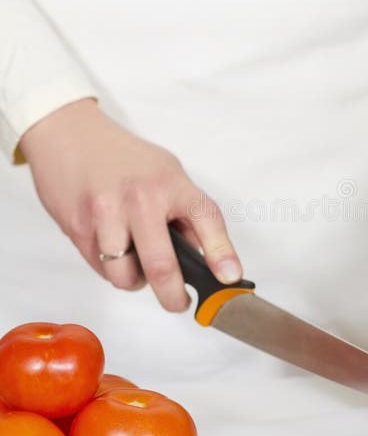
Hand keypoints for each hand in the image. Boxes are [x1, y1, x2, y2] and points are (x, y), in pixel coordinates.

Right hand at [19, 99, 241, 310]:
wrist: (68, 133)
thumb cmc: (123, 157)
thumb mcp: (166, 173)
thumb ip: (186, 213)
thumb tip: (207, 258)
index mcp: (171, 183)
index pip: (207, 221)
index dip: (223, 255)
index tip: (230, 279)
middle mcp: (141, 198)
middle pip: (162, 267)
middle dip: (174, 297)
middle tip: (179, 302)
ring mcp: (107, 214)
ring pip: (126, 277)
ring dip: (135, 281)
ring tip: (136, 262)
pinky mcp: (79, 227)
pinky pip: (101, 269)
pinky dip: (110, 267)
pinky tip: (111, 244)